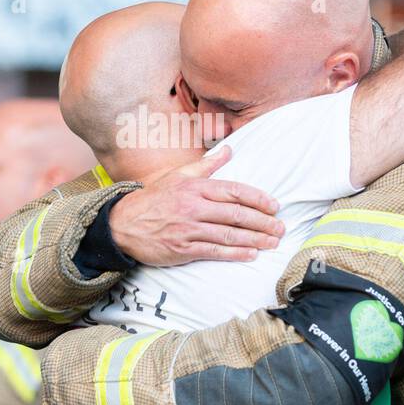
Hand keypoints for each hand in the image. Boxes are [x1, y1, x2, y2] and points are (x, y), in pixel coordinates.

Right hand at [109, 146, 283, 265]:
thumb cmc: (153, 199)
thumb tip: (229, 150)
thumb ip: (206, 165)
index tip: (275, 206)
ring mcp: (189, 229)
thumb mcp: (177, 176)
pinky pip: (215, 251)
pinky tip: (251, 254)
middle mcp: (194, 207)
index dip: (258, 199)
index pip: (234, 190)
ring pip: (229, 234)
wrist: (122, 225)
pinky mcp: (183, 249)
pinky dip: (235, 253)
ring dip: (255, 239)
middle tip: (281, 228)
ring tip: (272, 242)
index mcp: (195, 187)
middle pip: (236, 214)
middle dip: (263, 222)